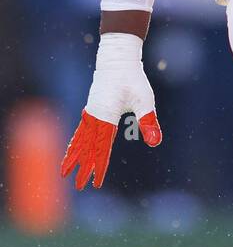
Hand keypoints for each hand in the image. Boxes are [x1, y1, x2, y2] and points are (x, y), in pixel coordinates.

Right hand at [61, 33, 161, 189]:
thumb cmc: (133, 79)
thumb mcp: (144, 100)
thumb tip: (155, 142)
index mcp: (106, 119)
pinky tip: (73, 149)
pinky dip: (75, 142)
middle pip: (88, 148)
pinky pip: (80, 130)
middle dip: (84, 168)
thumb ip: (148, 122)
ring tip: (64, 172)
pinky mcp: (92, 108)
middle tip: (79, 187)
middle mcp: (95, 118)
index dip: (98, 167)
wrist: (117, 59)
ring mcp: (91, 113)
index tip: (95, 183)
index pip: (101, 149)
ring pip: (80, 140)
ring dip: (74, 156)